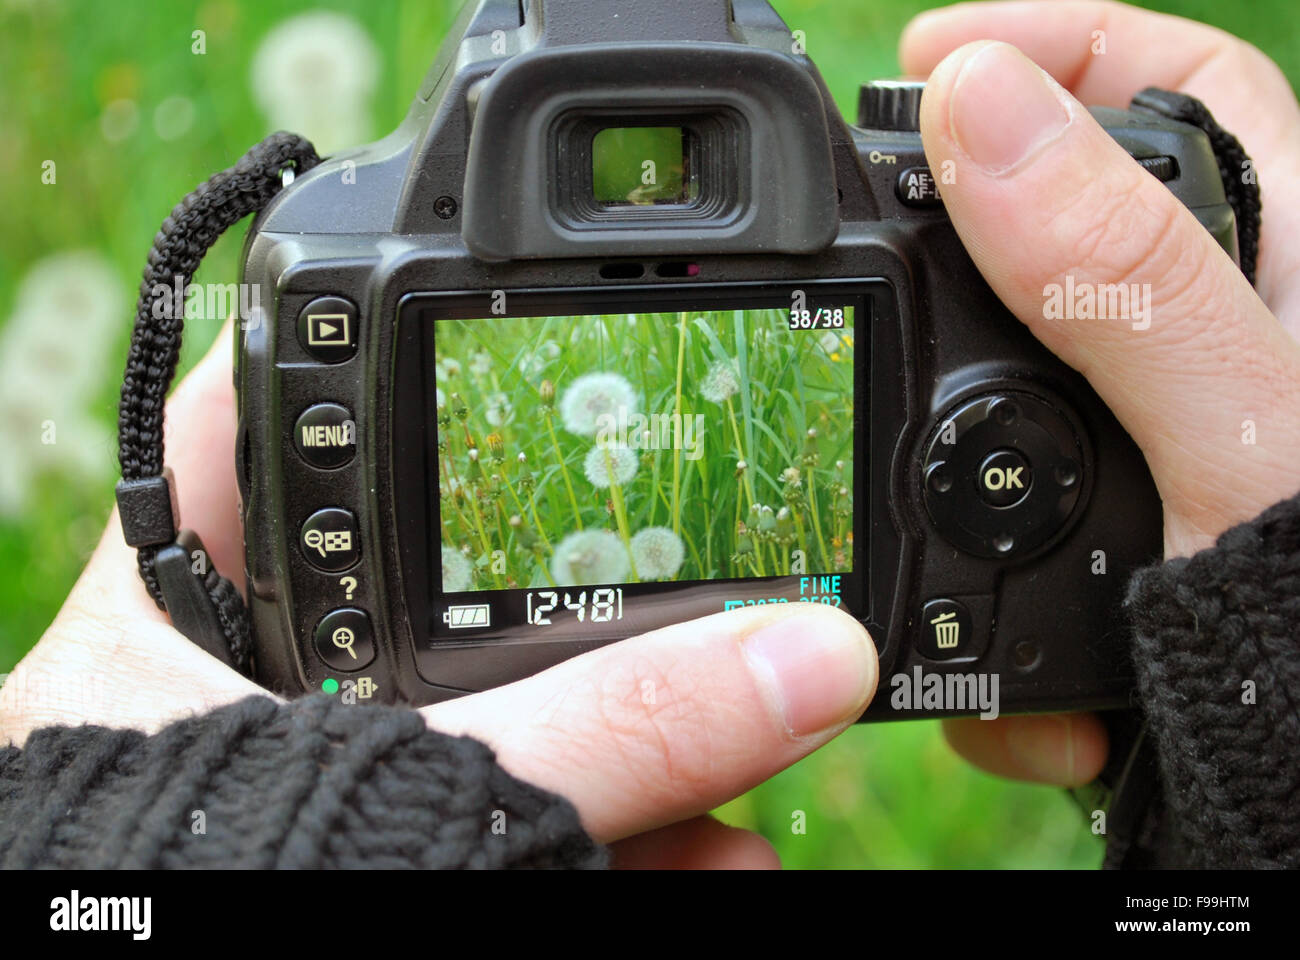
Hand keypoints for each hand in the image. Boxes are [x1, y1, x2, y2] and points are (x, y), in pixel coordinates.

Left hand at [0, 322, 877, 867]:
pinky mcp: (397, 843)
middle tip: (683, 560)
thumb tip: (803, 653)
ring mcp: (334, 776)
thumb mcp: (417, 792)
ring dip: (634, 734)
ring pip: (500, 718)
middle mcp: (254, 693)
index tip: (499, 332)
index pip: (266, 425)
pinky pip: (524, 817)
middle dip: (576, 588)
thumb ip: (605, 726)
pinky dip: (626, 833)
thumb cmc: (193, 892)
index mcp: (187, 629)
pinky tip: (719, 847)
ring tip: (743, 725)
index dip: (373, 360)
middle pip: (430, 575)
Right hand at [901, 0, 1299, 784]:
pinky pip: (1003, 544)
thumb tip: (976, 105)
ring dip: (950, 491)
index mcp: (1280, 272)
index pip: (1171, 85)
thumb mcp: (1236, 434)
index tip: (923, 58)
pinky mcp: (1109, 546)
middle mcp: (1214, 350)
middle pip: (1058, 242)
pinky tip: (1012, 679)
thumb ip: (1112, 276)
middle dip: (954, 278)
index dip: (1048, 43)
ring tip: (926, 536)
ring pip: (1003, 414)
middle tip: (866, 295)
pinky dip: (983, 614)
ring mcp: (1153, 455)